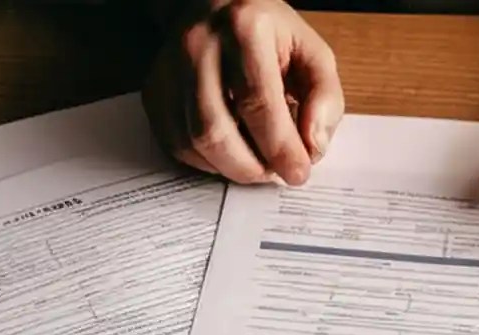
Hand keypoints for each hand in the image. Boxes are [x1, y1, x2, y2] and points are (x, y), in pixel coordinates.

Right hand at [142, 0, 343, 185]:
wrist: (214, 6)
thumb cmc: (267, 33)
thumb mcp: (312, 52)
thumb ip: (324, 99)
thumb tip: (312, 147)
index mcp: (244, 29)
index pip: (258, 103)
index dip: (280, 148)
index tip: (298, 172)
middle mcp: (199, 47)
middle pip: (215, 131)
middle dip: (250, 167)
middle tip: (274, 174)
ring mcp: (169, 69)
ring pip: (191, 142)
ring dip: (229, 168)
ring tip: (256, 164)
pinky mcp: (154, 91)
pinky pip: (175, 144)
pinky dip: (205, 161)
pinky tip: (228, 154)